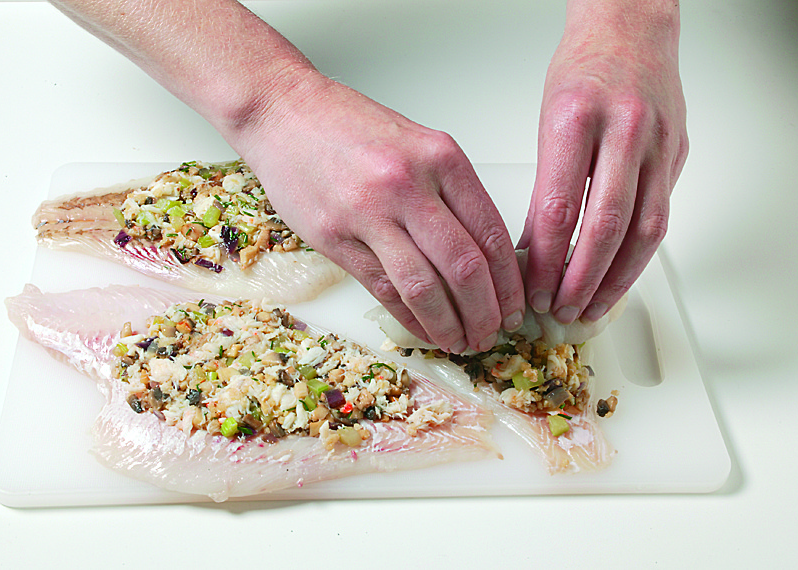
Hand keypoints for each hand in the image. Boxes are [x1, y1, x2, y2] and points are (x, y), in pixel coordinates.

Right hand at [237, 72, 524, 352]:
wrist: (283, 112)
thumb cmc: (350, 126)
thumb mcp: (417, 143)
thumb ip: (450, 192)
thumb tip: (485, 254)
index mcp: (441, 157)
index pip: (492, 234)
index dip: (509, 283)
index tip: (514, 307)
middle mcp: (410, 184)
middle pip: (465, 267)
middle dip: (486, 313)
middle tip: (492, 335)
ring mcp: (369, 213)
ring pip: (424, 287)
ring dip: (449, 324)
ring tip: (462, 341)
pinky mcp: (334, 237)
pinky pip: (382, 289)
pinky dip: (409, 318)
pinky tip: (425, 331)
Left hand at [518, 0, 688, 323]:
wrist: (631, 30)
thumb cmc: (582, 73)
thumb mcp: (546, 123)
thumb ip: (545, 188)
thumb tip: (533, 251)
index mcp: (576, 119)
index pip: (561, 208)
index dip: (547, 260)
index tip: (532, 288)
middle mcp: (623, 131)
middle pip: (605, 225)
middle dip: (580, 279)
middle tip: (560, 308)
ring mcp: (658, 144)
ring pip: (644, 230)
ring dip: (616, 279)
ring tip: (590, 306)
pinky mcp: (678, 156)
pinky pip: (661, 217)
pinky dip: (638, 257)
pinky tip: (619, 278)